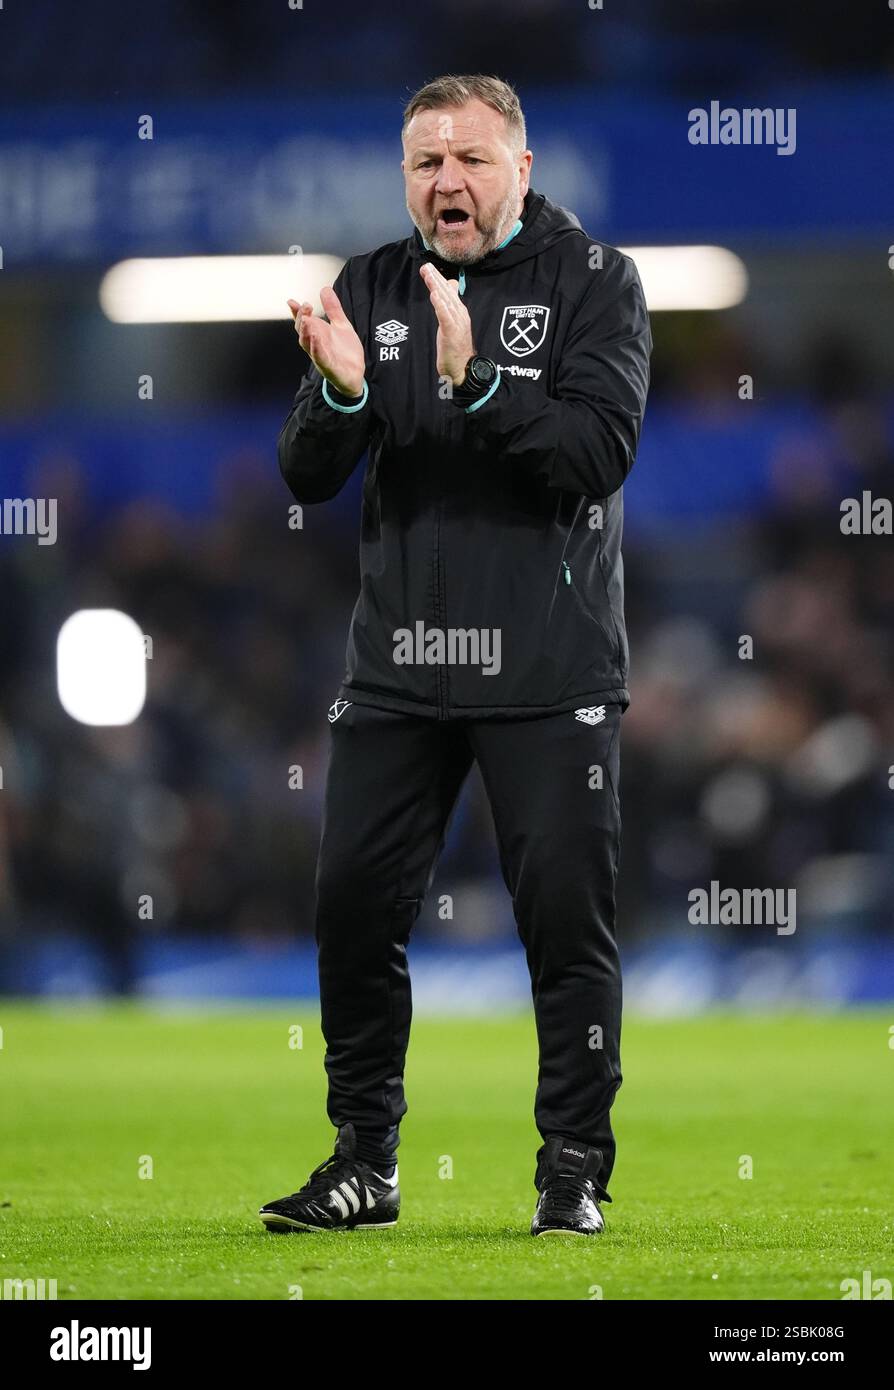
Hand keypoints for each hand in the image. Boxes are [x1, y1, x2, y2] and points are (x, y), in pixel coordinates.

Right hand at [287, 287, 365, 396]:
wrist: (356, 374)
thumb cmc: (345, 352)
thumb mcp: (341, 325)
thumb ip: (333, 309)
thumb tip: (325, 289)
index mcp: (317, 335)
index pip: (303, 322)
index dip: (297, 313)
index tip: (291, 302)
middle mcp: (315, 346)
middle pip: (303, 332)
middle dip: (302, 319)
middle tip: (305, 307)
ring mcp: (321, 357)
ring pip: (308, 345)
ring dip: (306, 333)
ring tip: (306, 321)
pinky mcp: (330, 368)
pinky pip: (321, 358)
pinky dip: (317, 349)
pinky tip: (316, 340)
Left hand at [419, 263, 475, 387]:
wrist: (463, 369)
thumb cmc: (455, 348)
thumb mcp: (451, 325)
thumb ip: (449, 309)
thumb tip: (447, 293)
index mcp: (459, 312)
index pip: (449, 291)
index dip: (439, 279)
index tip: (429, 268)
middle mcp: (460, 314)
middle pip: (447, 293)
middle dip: (436, 278)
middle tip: (426, 266)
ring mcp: (457, 323)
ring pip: (446, 301)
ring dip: (436, 287)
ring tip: (429, 275)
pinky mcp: (452, 332)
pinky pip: (445, 316)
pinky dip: (440, 305)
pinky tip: (434, 296)